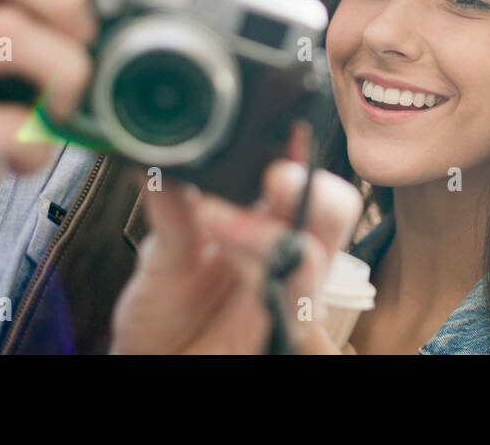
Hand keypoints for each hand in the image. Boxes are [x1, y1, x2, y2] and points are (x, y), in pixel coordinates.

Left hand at [111, 157, 363, 354]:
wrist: (154, 361)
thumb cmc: (167, 310)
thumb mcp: (163, 249)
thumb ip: (171, 205)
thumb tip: (158, 156)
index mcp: (269, 220)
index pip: (307, 176)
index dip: (306, 149)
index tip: (288, 128)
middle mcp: (289, 253)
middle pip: (335, 211)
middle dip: (309, 188)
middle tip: (272, 176)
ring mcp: (291, 295)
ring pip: (315, 255)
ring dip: (266, 232)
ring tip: (213, 219)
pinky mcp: (282, 335)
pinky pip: (299, 309)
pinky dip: (262, 272)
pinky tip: (231, 258)